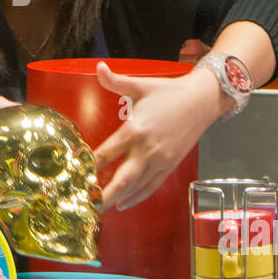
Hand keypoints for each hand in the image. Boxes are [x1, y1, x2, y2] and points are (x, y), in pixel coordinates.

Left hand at [92, 61, 218, 211]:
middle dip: (103, 195)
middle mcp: (147, 149)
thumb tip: (98, 67)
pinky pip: (151, 187)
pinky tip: (123, 204)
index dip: (90, 164)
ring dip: (117, 200)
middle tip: (86, 206)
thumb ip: (116, 81)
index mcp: (136, 129)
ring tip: (98, 211)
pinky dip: (137, 198)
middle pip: (122, 179)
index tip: (75, 173)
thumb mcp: (141, 85)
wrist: (202, 101)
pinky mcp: (170, 166)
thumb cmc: (168, 92)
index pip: (107, 152)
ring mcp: (160, 161)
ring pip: (136, 188)